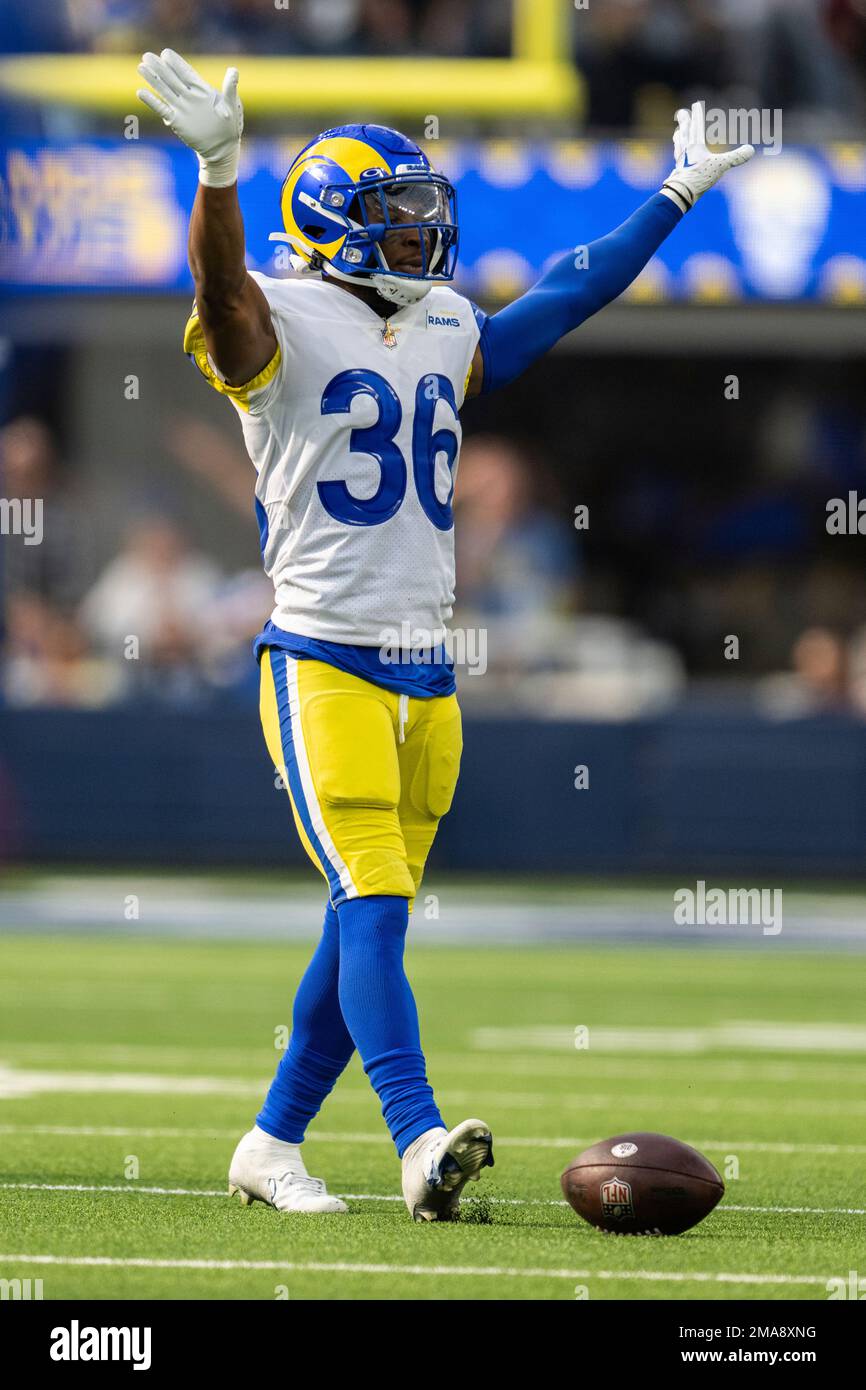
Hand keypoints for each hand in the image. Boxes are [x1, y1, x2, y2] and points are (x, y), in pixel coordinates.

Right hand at [137, 48, 242, 187]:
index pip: (186, 72)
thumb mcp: (232, 106)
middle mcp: (188, 96)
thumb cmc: (229, 126)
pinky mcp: (176, 121)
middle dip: (160, 67)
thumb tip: (234, 70)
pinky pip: (162, 109)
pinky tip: (141, 93)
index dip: (176, 63)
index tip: (166, 53)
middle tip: (147, 55)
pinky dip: (152, 102)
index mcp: (201, 90)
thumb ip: (230, 88)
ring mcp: (181, 108)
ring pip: (165, 90)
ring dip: (153, 80)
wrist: (222, 147)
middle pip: (172, 78)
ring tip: (141, 67)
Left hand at [661, 101, 753, 211]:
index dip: (697, 115)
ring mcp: (680, 160)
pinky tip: (678, 155)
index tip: (695, 105)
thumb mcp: (721, 166)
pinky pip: (677, 157)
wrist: (681, 192)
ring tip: (678, 131)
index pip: (696, 126)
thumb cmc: (699, 177)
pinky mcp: (677, 170)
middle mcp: (686, 149)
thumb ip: (736, 157)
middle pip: (684, 131)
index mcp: (695, 145)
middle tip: (681, 112)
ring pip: (678, 143)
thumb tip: (750, 150)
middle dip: (684, 121)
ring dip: (679, 135)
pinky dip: (678, 151)